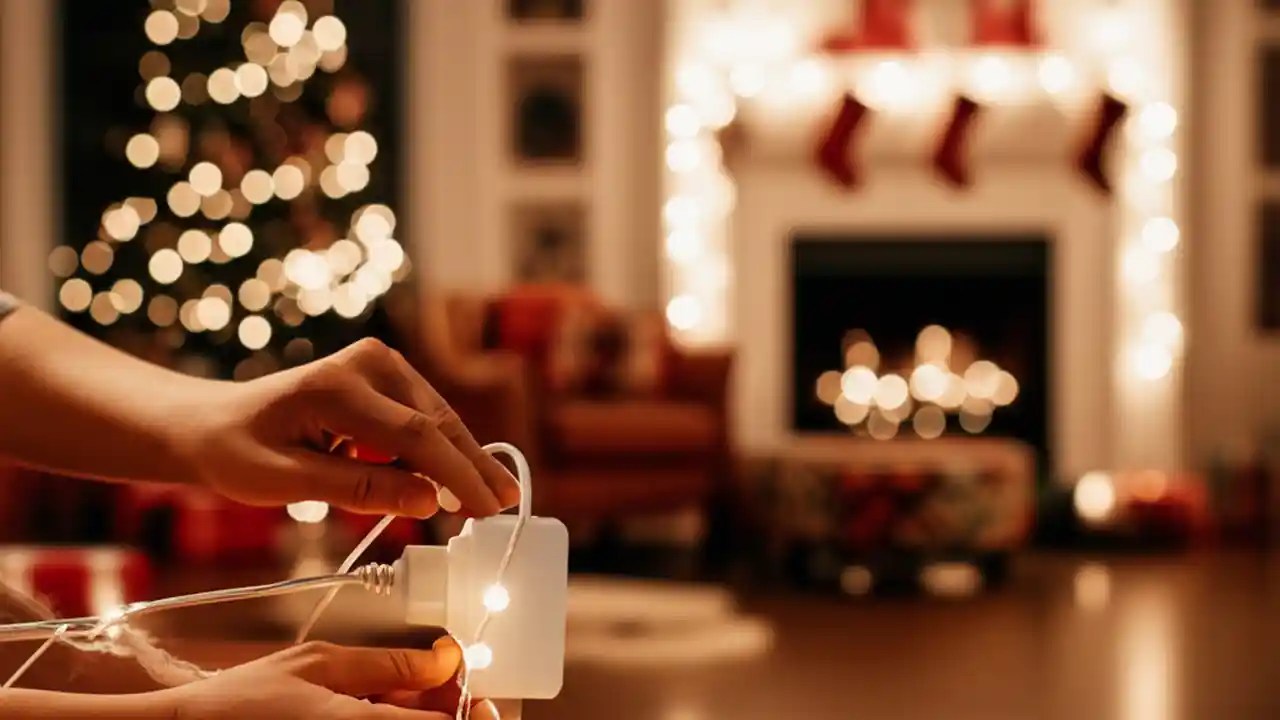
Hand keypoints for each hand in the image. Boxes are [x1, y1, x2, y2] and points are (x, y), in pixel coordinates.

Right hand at [164, 637, 497, 719]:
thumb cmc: (243, 702)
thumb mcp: (318, 663)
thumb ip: (387, 662)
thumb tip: (444, 657)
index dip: (476, 710)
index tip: (479, 691)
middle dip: (449, 712)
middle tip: (439, 684)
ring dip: (418, 715)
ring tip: (401, 691)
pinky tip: (373, 707)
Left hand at [177, 338, 519, 516]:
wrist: (213, 422)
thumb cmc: (237, 453)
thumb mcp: (282, 482)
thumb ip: (357, 488)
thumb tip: (428, 501)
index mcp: (335, 386)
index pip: (415, 434)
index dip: (457, 474)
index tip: (486, 509)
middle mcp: (366, 363)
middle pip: (436, 421)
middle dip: (474, 465)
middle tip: (508, 503)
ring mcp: (378, 364)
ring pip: (437, 418)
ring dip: (464, 458)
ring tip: (494, 496)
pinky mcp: (384, 375)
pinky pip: (423, 417)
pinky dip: (442, 449)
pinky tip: (461, 480)